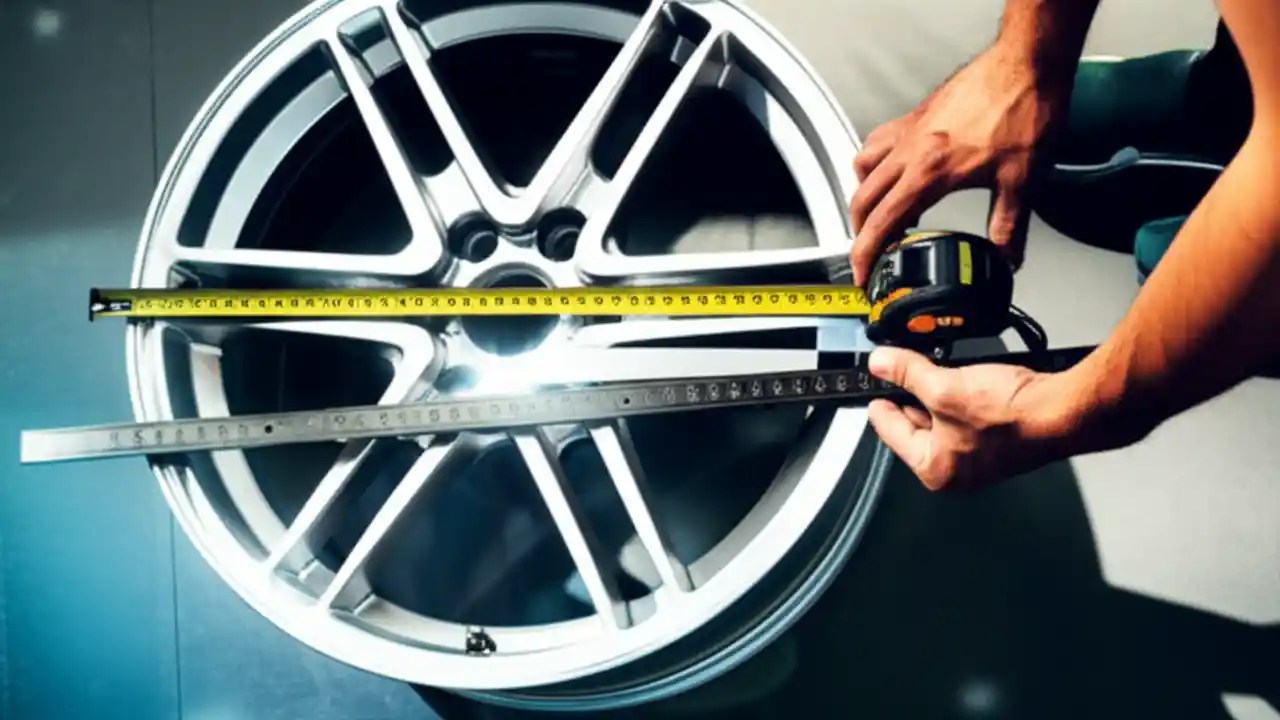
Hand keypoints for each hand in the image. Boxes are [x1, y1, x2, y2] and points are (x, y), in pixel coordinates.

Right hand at [848, 43, 1070, 285]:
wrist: (1027, 63)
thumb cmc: (1024, 108)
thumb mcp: (1023, 179)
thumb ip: (1009, 225)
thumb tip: (1005, 256)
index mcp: (931, 172)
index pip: (883, 221)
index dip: (866, 253)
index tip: (862, 273)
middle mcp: (912, 150)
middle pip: (862, 198)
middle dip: (859, 232)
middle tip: (869, 252)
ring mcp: (910, 130)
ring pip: (862, 166)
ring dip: (863, 195)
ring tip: (876, 212)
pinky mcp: (917, 115)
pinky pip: (878, 140)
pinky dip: (874, 161)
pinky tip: (891, 168)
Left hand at [866, 346, 1079, 489]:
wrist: (1063, 411)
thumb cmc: (1012, 414)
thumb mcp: (944, 386)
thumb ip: (906, 373)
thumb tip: (881, 363)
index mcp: (935, 469)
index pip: (890, 430)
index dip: (879, 401)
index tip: (871, 385)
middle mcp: (955, 471)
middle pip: (915, 425)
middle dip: (909, 395)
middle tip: (898, 368)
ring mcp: (978, 458)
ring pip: (941, 418)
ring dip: (935, 393)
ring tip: (932, 369)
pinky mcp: (997, 442)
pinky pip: (965, 417)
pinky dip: (959, 397)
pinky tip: (963, 378)